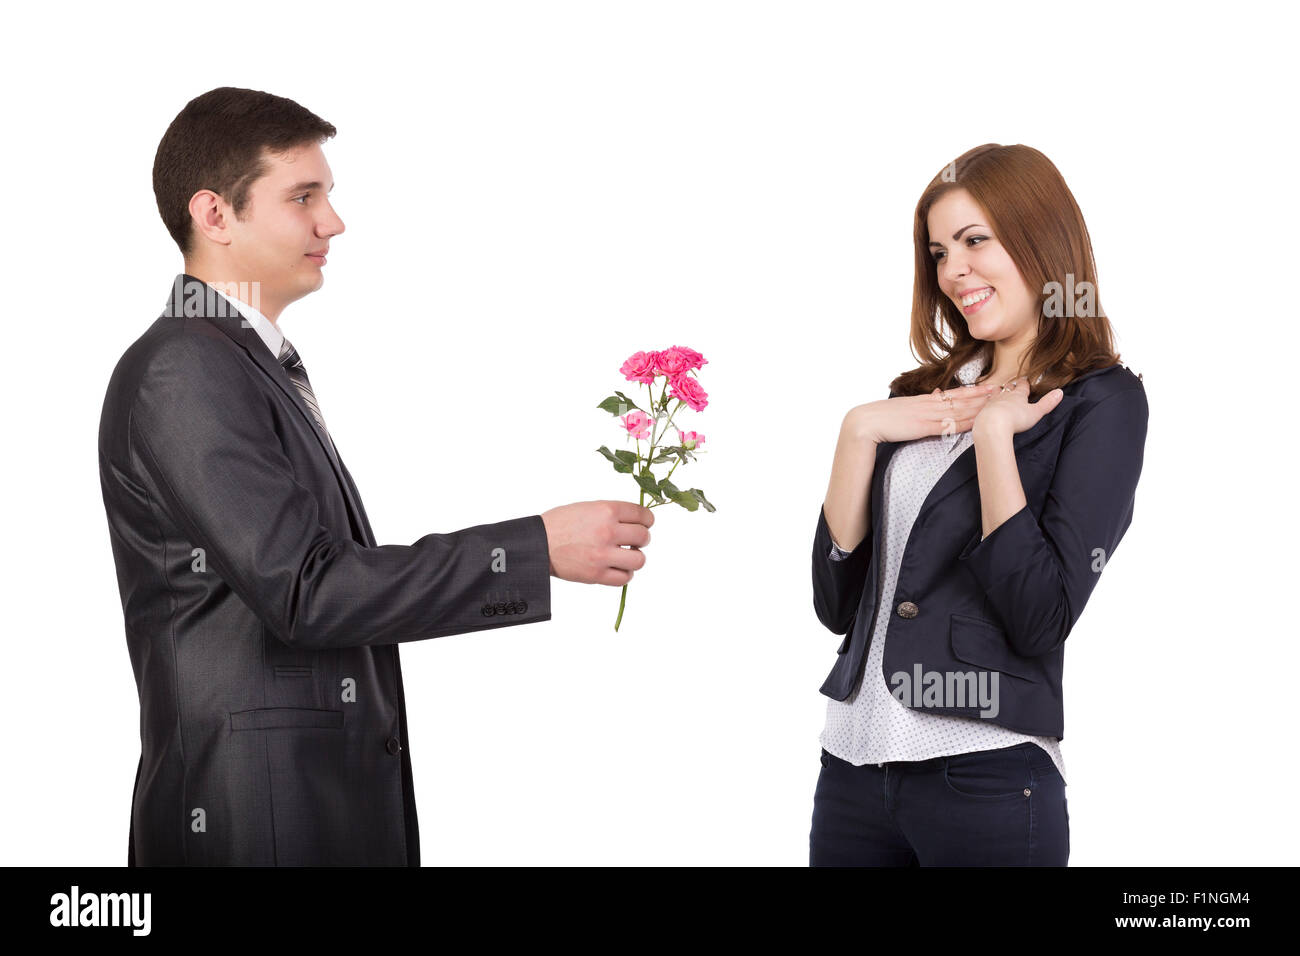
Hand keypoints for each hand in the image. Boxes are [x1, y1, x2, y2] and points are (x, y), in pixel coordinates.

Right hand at [540, 500, 653, 585]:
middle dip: (641, 538)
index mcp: (606, 510)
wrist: (538, 543)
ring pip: (639, 560)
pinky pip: (624, 578)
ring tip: (625, 556)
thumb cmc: (560, 524)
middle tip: (633, 541)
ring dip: (635, 558)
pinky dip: (624, 574)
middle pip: (644, 537)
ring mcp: (603, 554)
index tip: (645, 524)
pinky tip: (616, 568)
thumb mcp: (588, 507)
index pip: (643, 514)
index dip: (647, 520)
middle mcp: (607, 531)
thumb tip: (634, 521)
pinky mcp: (596, 574)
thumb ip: (611, 513)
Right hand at [853, 383, 998, 444]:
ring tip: (997, 402)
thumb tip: (935, 396)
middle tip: (1004, 390)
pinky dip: (966, 421)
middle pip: (962, 399)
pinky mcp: (925, 426)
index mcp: (925, 401)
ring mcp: (928, 415)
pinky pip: (950, 424)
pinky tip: (979, 420)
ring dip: (980, 406)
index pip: (954, 394)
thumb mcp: (903, 408)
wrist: (866, 422)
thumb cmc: (882, 418)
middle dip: (984, 395)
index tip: (990, 387)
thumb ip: (921, 404)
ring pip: (960, 409)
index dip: (974, 390)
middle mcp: (930, 405)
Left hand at [972, 378, 1063, 436]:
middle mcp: (1004, 396)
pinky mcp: (982, 412)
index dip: (1024, 383)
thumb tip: (1060, 392)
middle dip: (1010, 386)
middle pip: (1008, 388)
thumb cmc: (1015, 419)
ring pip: (995, 394)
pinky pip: (984, 405)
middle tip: (1012, 384)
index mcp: (1018, 395)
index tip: (1025, 379)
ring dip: (997, 392)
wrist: (992, 425)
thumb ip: (1047, 403)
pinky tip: (985, 406)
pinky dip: (986, 404)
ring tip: (997, 390)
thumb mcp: (1036, 412)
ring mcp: (992, 403)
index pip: (1022, 386)